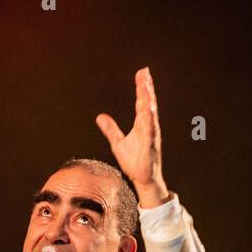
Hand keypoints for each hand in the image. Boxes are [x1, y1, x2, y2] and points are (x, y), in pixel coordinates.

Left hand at [95, 66, 168, 206]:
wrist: (142, 179)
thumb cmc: (134, 161)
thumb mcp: (118, 143)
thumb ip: (110, 129)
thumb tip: (100, 117)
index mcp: (142, 124)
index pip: (141, 102)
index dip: (142, 88)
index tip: (142, 73)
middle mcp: (149, 127)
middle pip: (147, 103)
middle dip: (146, 88)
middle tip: (145, 72)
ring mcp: (151, 136)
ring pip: (150, 115)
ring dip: (148, 100)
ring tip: (146, 87)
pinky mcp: (150, 146)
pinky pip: (150, 131)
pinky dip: (150, 121)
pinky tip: (149, 111)